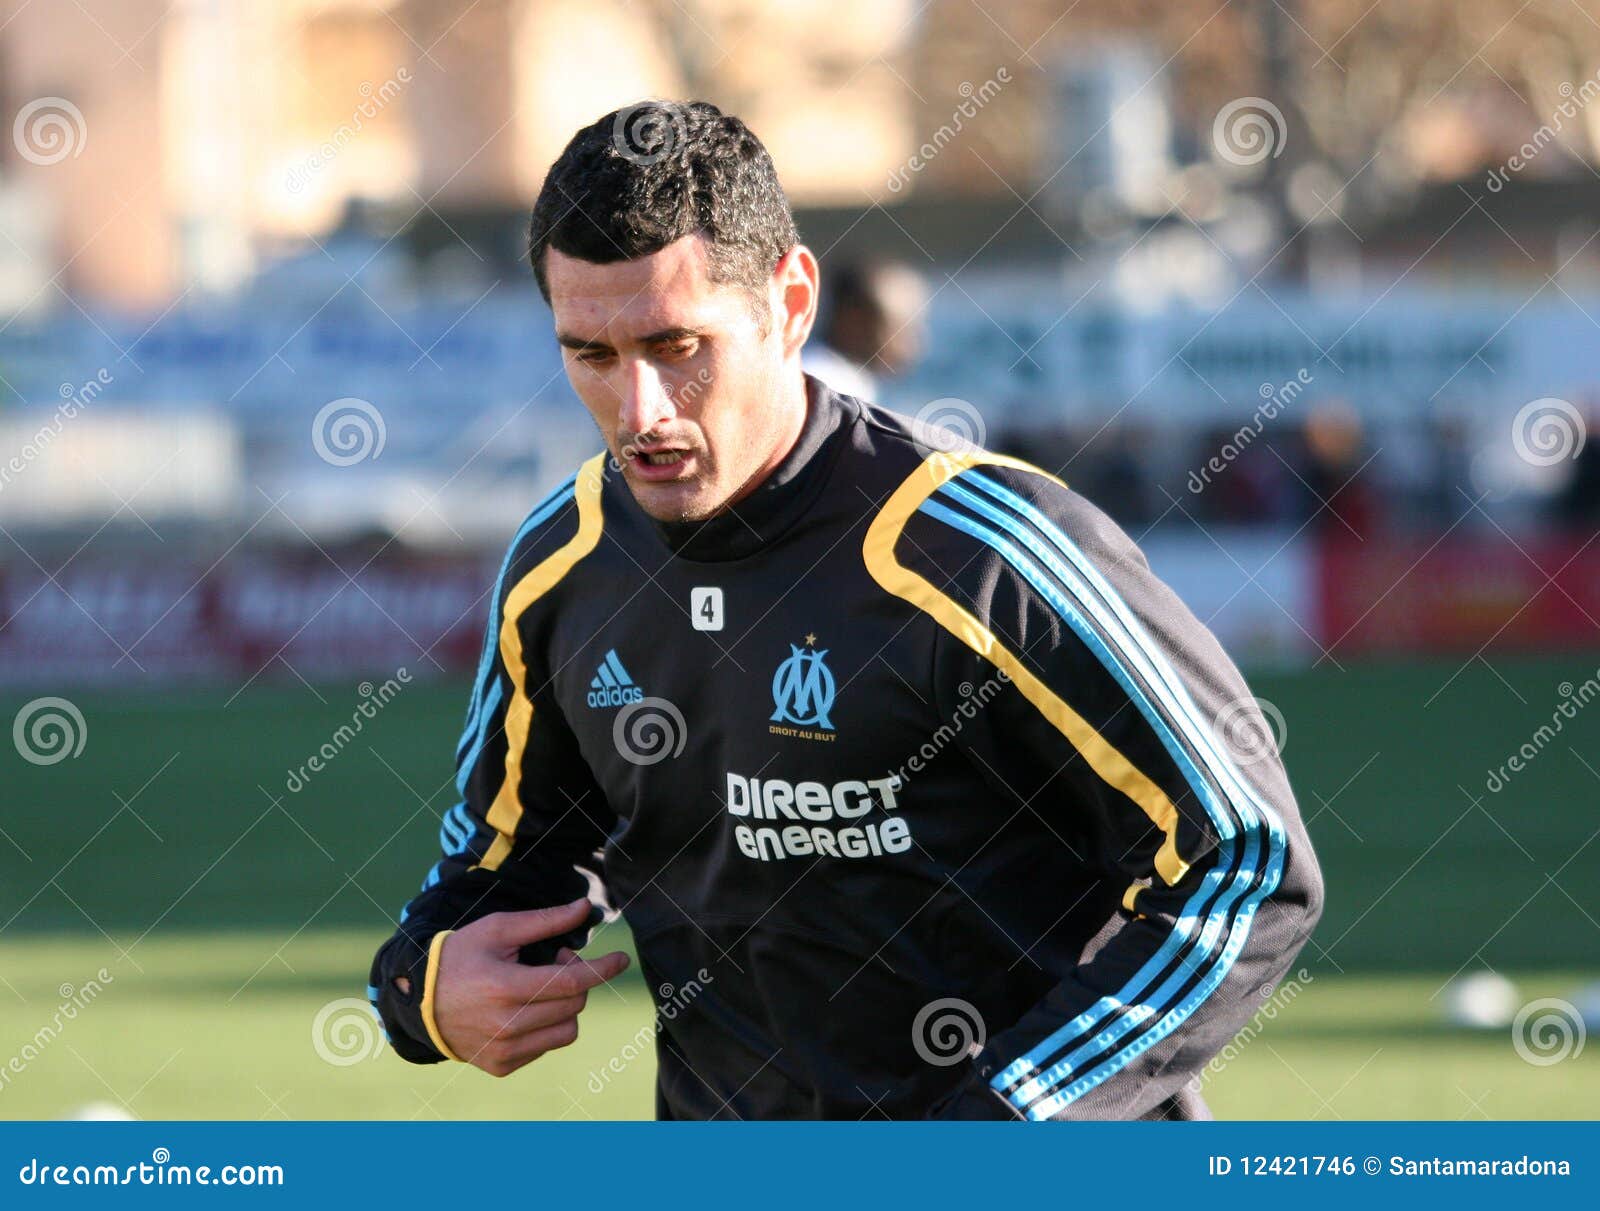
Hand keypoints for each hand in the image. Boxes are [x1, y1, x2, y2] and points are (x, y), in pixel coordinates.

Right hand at [431, 898, 629, 1076]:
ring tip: (540, 987)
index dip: (603, 968)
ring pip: (568, 1030)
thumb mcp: (497, 930)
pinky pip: (546, 1046)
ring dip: (566, 1006)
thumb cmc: (460, 957)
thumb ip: (544, 921)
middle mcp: (507, 1025)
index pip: (573, 982)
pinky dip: (545, 1026)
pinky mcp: (502, 1066)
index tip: (622, 958)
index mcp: (506, 988)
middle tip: (555, 959)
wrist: (417, 1001)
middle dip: (576, 978)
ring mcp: (504, 1051)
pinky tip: (523, 1009)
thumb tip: (585, 908)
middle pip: (574, 1004)